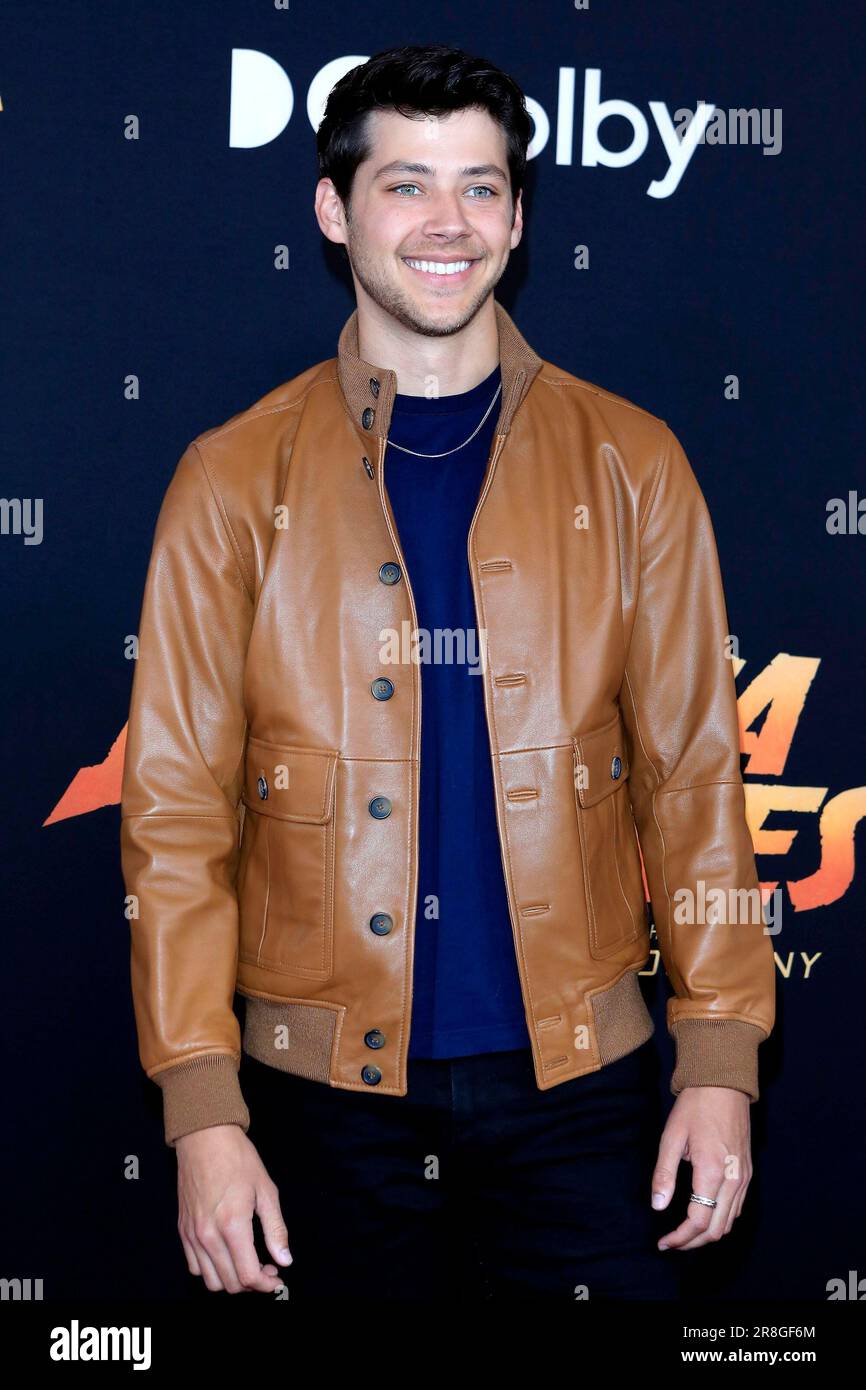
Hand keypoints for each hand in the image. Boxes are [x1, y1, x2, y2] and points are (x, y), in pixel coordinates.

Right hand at [175, 1124, 291, 1292]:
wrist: (204, 1137)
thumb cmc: (237, 1158)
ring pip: (210, 1281)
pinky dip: (212, 1270)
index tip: (277, 1279)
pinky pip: (195, 1266)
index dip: (266, 1284)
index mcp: (232, 1225)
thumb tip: (285, 1259)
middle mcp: (208, 1235)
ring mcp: (192, 1234)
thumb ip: (276, 1230)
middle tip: (268, 1268)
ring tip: (247, 1263)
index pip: (248, 1275)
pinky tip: (227, 1255)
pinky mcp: (183, 1230)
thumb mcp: (266, 1190)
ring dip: (231, 1280)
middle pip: (230, 1284)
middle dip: (252, 1283)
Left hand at [650, 1087, 751, 1250]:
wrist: (724, 1083)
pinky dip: (720, 1220)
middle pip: (717, 1229)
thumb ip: (664, 1173)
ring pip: (730, 1222)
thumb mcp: (672, 1136)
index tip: (663, 1242)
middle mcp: (734, 1180)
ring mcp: (744, 1177)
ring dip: (707, 1234)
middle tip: (671, 1242)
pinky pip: (737, 1208)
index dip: (680, 1237)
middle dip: (692, 1242)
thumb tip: (658, 1206)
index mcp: (713, 1172)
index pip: (699, 1220)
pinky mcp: (748, 1172)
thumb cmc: (696, 1106)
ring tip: (683, 1233)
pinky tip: (703, 1216)